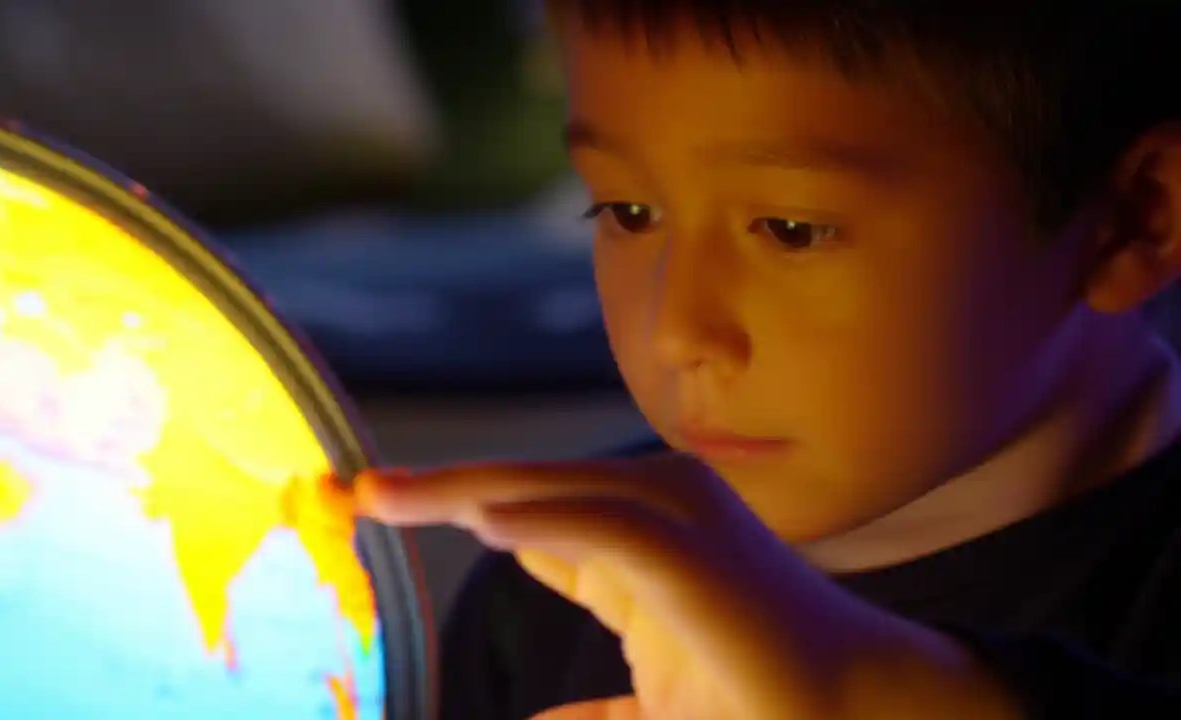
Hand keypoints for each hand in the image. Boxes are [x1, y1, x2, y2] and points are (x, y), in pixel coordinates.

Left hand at [356, 454, 1020, 719]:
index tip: (384, 510)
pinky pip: (606, 526)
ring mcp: (680, 521)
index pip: (532, 508)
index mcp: (641, 539)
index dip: (457, 505)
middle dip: (441, 489)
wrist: (860, 713)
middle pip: (528, 488)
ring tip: (385, 497)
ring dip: (464, 490)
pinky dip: (544, 521)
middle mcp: (658, 509)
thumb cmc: (763, 703)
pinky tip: (481, 521)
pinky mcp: (697, 554)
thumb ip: (596, 713)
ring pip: (554, 492)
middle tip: (359, 495)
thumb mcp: (655, 705)